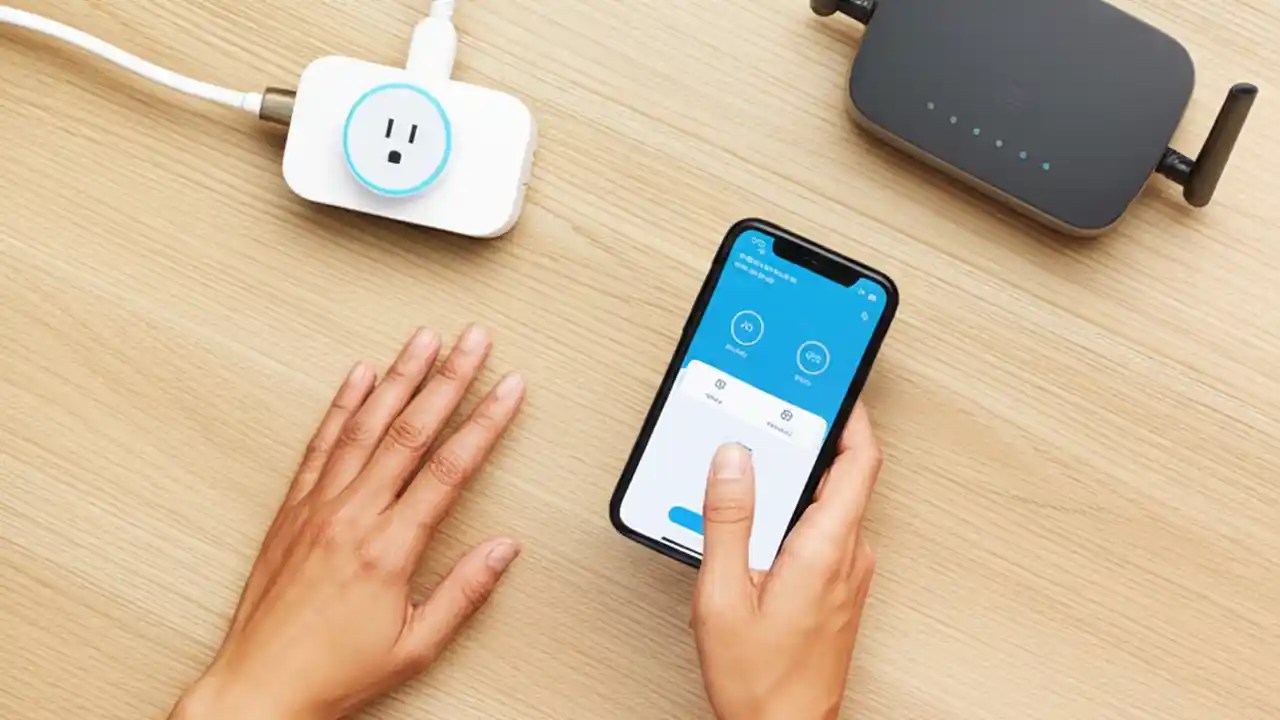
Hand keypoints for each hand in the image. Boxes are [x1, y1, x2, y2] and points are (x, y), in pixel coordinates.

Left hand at [171, 326, 525, 719]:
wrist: (260, 687)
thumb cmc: (334, 672)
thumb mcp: (416, 645)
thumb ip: (465, 591)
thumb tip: (504, 549)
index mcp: (388, 548)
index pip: (450, 467)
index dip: (485, 421)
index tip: (509, 389)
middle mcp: (352, 515)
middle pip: (410, 430)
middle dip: (448, 378)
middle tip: (473, 340)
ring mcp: (318, 506)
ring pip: (365, 425)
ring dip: (398, 377)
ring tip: (423, 340)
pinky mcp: (292, 509)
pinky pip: (321, 444)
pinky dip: (342, 406)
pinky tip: (359, 377)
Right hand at [693, 401, 881, 719]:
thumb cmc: (759, 681)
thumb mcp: (723, 596)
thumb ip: (728, 520)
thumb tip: (733, 459)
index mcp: (827, 549)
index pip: (859, 460)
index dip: (851, 413)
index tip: (831, 381)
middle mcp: (849, 557)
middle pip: (845, 474)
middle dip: (812, 437)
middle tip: (780, 408)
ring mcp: (848, 575)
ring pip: (833, 503)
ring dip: (801, 476)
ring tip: (758, 461)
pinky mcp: (838, 589)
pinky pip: (826, 530)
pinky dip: (799, 509)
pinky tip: (761, 518)